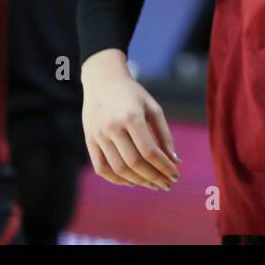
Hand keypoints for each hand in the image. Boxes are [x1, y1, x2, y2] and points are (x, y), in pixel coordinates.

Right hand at [81, 49, 180, 188]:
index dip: (164, 166)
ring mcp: (98, 135)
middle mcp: (112, 127)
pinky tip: (132, 182)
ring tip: (153, 184)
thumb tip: (175, 162)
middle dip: (153, 177)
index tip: (175, 175)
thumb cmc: (133, 94)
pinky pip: (102, 168)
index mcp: (131, 116)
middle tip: (167, 184)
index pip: (149, 151)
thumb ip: (164, 135)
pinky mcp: (89, 140)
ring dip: (138, 181)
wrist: (102, 80)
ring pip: (119, 169)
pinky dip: (117, 180)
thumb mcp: (152, 108)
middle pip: (134, 163)